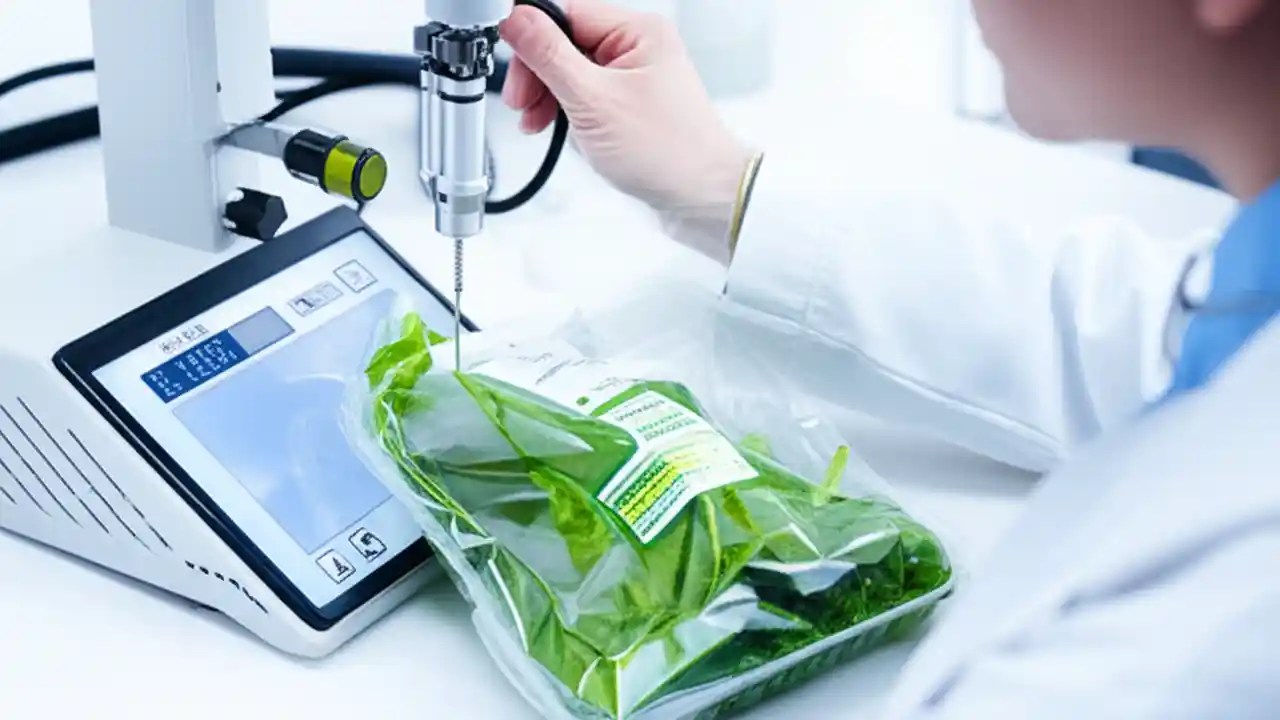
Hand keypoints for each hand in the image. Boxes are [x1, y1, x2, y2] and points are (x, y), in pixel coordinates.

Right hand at [500, 0, 754, 262]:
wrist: (702, 198)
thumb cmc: (667, 153)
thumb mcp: (593, 100)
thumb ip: (549, 55)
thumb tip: (515, 18)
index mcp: (638, 30)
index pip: (566, 13)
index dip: (532, 38)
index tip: (513, 68)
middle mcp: (639, 47)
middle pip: (566, 41)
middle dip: (538, 73)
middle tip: (523, 104)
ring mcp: (635, 76)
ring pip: (572, 70)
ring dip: (548, 95)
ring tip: (538, 123)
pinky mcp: (630, 102)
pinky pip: (586, 93)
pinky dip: (567, 110)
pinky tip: (560, 130)